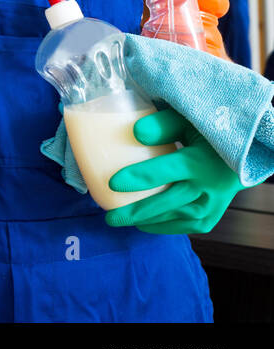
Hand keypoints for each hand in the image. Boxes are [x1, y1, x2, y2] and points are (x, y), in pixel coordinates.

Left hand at [104, 107, 244, 233]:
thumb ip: (162, 125)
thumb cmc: (203, 134)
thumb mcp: (185, 121)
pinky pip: (186, 226)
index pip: (167, 170)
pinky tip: (141, 224)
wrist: (238, 156)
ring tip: (118, 220)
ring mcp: (213, 205)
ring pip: (176, 217)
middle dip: (137, 211)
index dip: (140, 177)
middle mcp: (209, 186)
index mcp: (201, 160)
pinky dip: (163, 226)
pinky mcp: (212, 217)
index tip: (112, 183)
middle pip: (169, 202)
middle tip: (109, 216)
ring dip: (146, 221)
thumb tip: (136, 133)